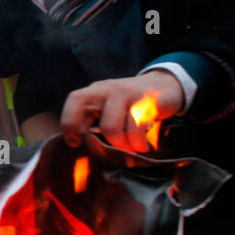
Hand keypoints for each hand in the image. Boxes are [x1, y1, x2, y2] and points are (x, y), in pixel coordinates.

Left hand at [60, 70, 183, 152]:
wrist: (164, 84)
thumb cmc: (130, 102)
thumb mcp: (109, 106)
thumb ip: (95, 120)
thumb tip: (84, 146)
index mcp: (95, 91)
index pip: (75, 100)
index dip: (69, 122)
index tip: (74, 142)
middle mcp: (109, 90)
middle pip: (92, 115)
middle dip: (101, 140)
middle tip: (112, 150)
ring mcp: (128, 94)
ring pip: (112, 127)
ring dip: (121, 145)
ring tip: (131, 149)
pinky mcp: (147, 101)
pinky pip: (135, 128)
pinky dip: (137, 143)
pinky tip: (142, 146)